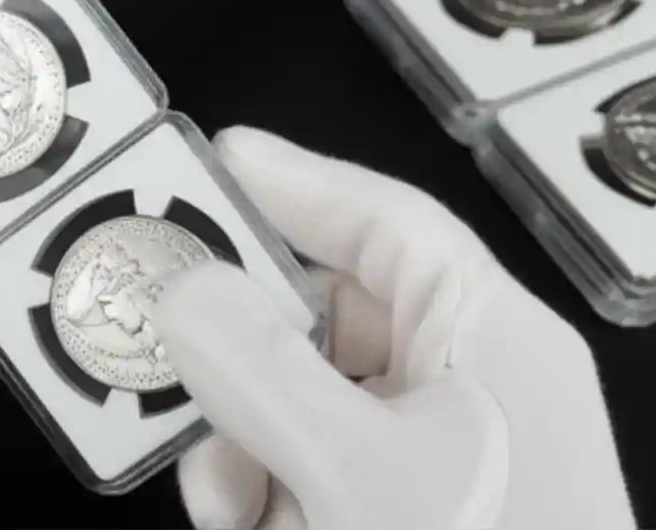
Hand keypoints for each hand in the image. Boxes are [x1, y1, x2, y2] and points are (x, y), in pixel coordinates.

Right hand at [154, 127, 636, 529]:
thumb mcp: (359, 477)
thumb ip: (263, 376)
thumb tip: (188, 291)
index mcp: (488, 339)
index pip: (389, 226)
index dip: (299, 183)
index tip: (213, 162)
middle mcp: (466, 385)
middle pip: (329, 315)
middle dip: (245, 349)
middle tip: (167, 351)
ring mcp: (438, 457)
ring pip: (307, 401)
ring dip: (244, 440)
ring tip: (225, 505)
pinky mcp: (407, 511)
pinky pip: (314, 466)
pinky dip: (268, 490)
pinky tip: (254, 529)